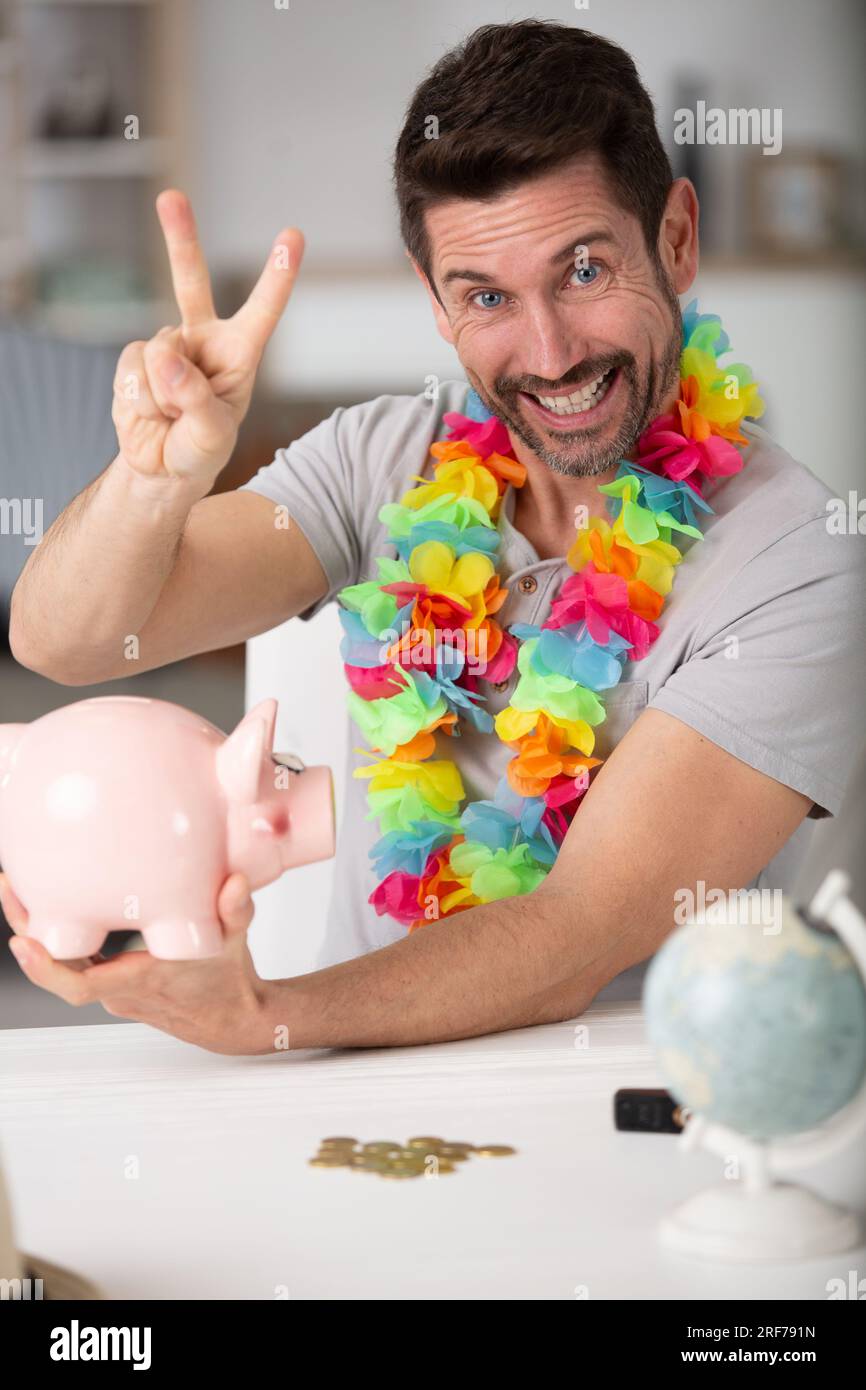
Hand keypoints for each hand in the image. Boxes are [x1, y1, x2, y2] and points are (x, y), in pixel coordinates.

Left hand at [1, 872, 270, 1055]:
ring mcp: (111, 987)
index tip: (21, 943)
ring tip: (19, 882)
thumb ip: (236, 911)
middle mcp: (117, 987)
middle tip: (9, 883)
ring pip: (63, 962)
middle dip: (27, 927)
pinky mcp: (113, 980)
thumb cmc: (229, 979)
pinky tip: (52, 900)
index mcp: (140, 979)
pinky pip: (75, 960)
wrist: (230, 1017)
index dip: (45, 969)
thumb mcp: (236, 940)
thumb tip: (236, 882)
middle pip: (55, 968)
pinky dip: (59, 935)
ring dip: (38, 927)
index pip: (78, 985)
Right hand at [112, 189, 303, 494]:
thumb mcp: (211, 437)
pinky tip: (148, 412)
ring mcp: (166, 346)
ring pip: (159, 352)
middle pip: (190, 282)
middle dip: (180, 238)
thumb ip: (195, 400)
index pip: (261, 311)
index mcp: (239, 354)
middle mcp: (203, 340)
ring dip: (163, 395)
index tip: (293, 235)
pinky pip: (133, 371)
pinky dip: (140, 400)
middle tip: (170, 197)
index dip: (277, 275)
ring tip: (171, 417)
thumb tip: (167, 357)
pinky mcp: (135, 359)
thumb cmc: (199, 451)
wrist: (160, 467)